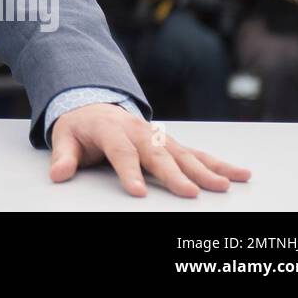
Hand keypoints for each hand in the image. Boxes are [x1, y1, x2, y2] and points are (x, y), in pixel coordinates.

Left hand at [50, 102, 250, 196]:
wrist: (93, 104)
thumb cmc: (80, 126)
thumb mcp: (65, 137)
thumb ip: (63, 157)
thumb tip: (58, 174)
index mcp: (111, 129)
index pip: (121, 152)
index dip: (129, 172)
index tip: (137, 192)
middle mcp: (139, 131)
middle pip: (158, 154)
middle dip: (175, 174)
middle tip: (190, 193)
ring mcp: (158, 136)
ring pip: (184, 154)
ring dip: (206, 169)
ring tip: (224, 185)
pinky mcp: (171, 143)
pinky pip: (196, 153)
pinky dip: (218, 163)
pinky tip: (239, 174)